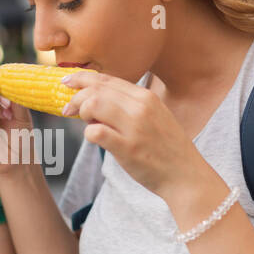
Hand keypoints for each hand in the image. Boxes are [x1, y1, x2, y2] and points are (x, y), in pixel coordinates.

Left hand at [59, 69, 201, 198]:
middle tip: (68, 110)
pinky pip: (95, 132)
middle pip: (96, 89)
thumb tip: (96, 99)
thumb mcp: (155, 115)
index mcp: (146, 97)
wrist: (185, 175)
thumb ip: (129, 105)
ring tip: (87, 124)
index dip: (83, 78)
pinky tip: (95, 139)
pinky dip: (88, 134)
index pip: (107, 79)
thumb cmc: (166, 148)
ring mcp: (134, 127)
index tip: (67, 81)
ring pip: (93, 105)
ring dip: (82, 113)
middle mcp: (140, 107)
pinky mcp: (127, 148)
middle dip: (76, 97)